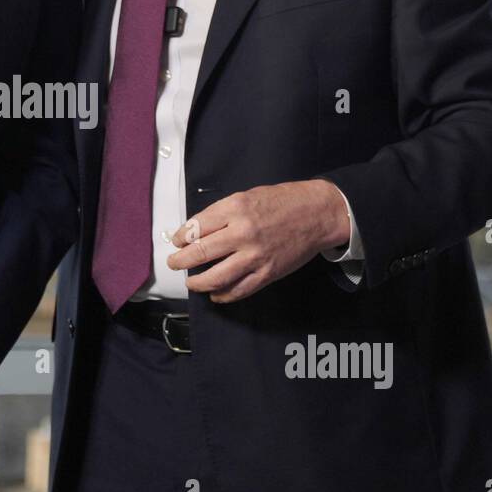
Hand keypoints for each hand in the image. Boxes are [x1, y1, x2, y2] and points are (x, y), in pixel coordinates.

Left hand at [166, 180, 349, 302]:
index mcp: (235, 209)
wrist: (317, 213)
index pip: (195, 227)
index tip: (176, 241)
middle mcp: (243, 233)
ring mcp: (255, 256)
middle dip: (180, 261)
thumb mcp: (247, 196)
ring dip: (197, 282)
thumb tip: (196, 231)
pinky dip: (222, 295)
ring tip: (191, 282)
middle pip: (199, 253)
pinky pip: (239, 290)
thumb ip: (222, 214)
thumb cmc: (282, 201)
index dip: (180, 237)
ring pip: (215, 277)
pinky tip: (215, 294)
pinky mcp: (268, 273)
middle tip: (174, 263)